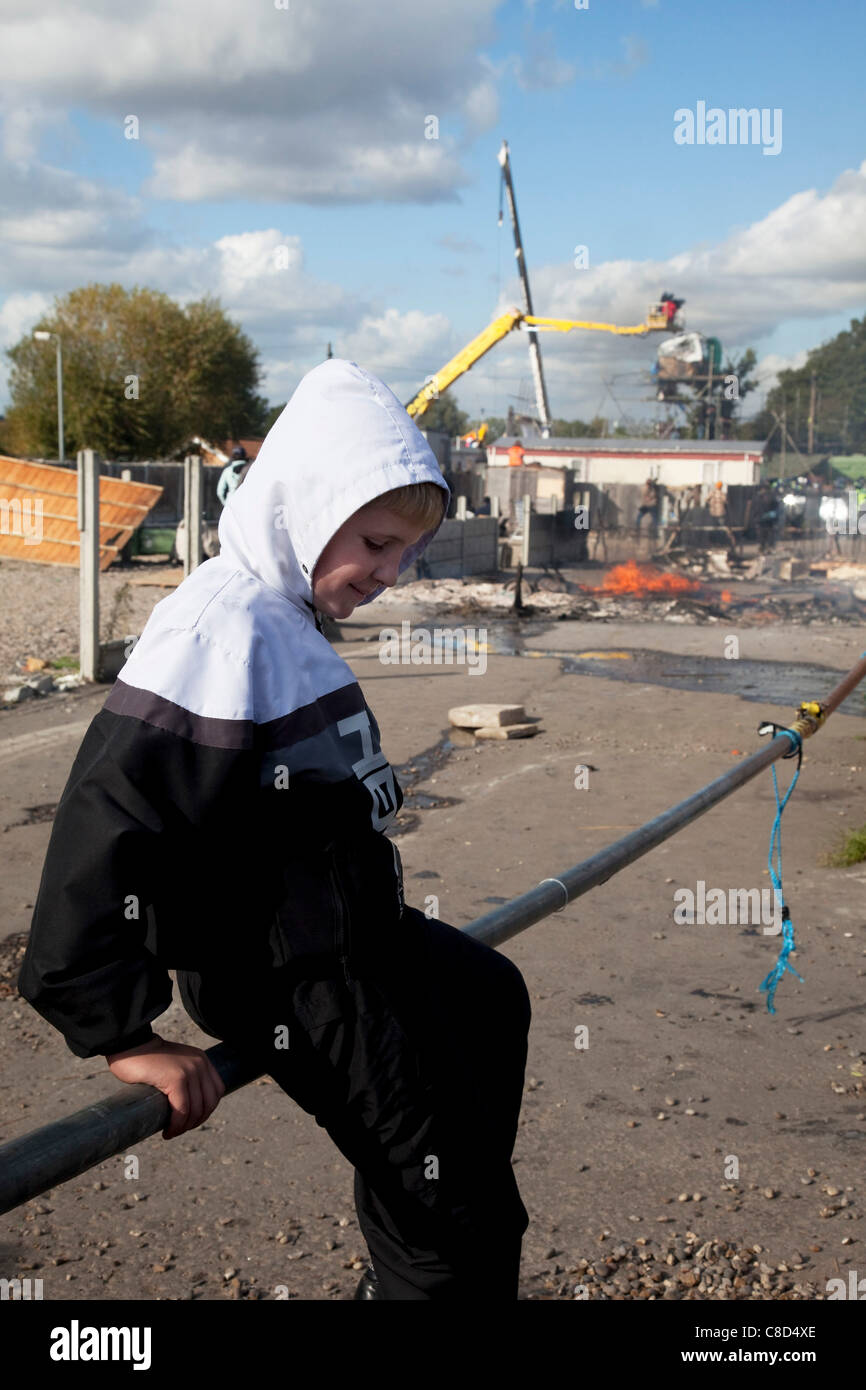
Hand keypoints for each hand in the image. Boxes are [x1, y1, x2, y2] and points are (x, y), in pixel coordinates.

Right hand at [106, 1034, 225, 1139]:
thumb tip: (189, 1108)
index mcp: (202, 1060)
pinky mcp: (176, 1078)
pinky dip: (176, 1125)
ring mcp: (189, 1070)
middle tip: (178, 1130)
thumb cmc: (146, 1060)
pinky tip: (167, 1131)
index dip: (206, 1111)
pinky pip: (182, 1110)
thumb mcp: (175, 1065)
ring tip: (171, 1132)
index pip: (216, 1092)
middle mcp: (199, 1064)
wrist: (130, 1045)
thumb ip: (185, 1078)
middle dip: (196, 1122)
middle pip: (209, 1103)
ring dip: (184, 1127)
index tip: (190, 1121)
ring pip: (196, 1110)